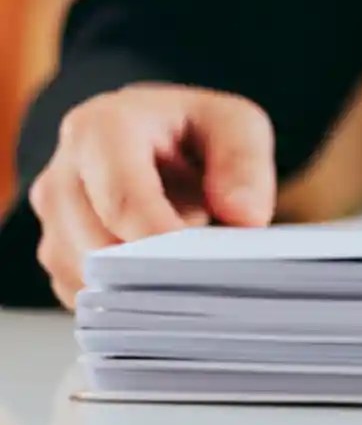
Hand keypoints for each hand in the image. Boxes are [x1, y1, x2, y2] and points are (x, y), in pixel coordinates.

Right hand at [28, 84, 276, 308]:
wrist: (157, 135)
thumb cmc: (193, 129)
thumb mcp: (236, 124)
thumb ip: (245, 163)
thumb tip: (244, 217)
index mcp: (101, 128)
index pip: (122, 201)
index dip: (162, 241)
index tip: (201, 264)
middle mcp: (63, 172)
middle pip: (96, 246)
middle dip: (152, 270)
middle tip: (205, 279)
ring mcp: (52, 216)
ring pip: (83, 276)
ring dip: (136, 287)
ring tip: (187, 274)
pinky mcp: (55, 250)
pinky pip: (79, 293)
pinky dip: (120, 300)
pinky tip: (161, 285)